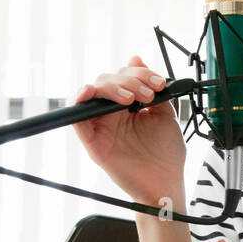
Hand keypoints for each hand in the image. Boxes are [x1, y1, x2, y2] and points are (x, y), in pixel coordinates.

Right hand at [73, 55, 185, 204]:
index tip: (159, 83)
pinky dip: (79, 101)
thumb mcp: (165, 115)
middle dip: (129, 80)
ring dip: (111, 87)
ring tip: (131, 99)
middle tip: (148, 95)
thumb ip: (154, 89)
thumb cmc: (166, 155)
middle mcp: (112, 114)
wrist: (166, 183)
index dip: (140, 73)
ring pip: (92, 93)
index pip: (124, 77)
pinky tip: (91, 94)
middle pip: (107, 80)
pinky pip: (76, 117)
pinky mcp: (93, 141)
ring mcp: (101, 126)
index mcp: (129, 107)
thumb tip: (138, 58)